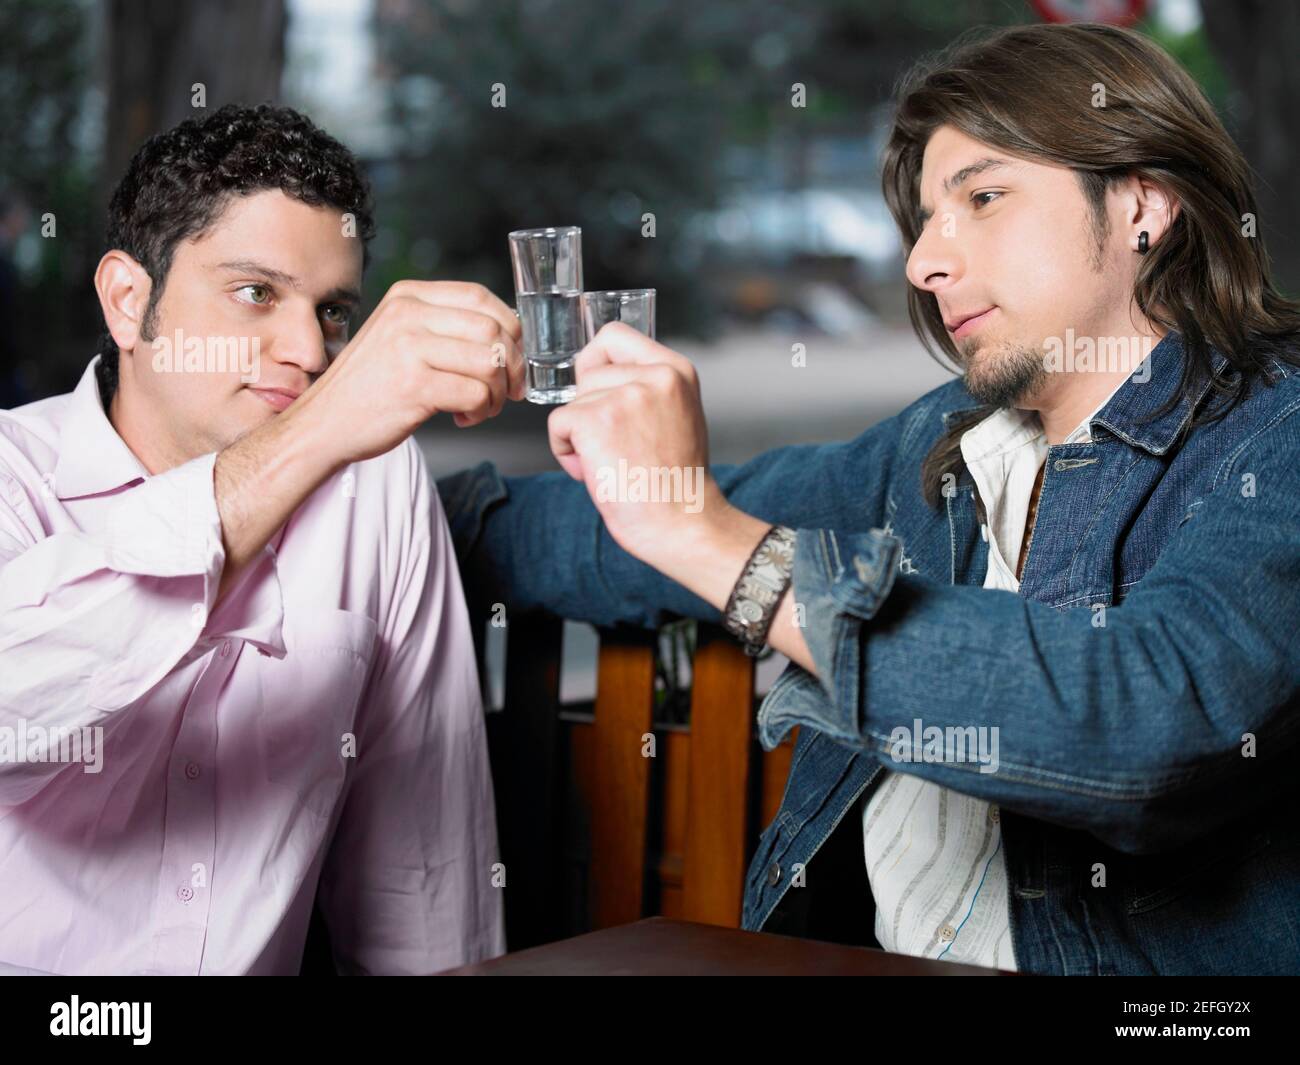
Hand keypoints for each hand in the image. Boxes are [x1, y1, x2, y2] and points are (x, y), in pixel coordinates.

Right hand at [292, 280, 524, 470]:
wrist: (322, 424)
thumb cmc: (368, 387)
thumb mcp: (398, 337)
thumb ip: (441, 327)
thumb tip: (504, 337)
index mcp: (408, 296)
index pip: (480, 297)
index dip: (510, 328)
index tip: (514, 356)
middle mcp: (407, 315)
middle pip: (492, 331)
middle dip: (513, 366)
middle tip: (509, 391)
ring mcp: (408, 348)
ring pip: (490, 363)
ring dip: (499, 393)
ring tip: (483, 407)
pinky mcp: (413, 386)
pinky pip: (476, 394)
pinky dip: (482, 411)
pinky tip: (465, 418)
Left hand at [546, 321, 729, 568]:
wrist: (685, 524)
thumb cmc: (677, 483)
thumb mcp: (677, 415)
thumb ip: (646, 388)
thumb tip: (594, 376)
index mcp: (676, 370)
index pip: (613, 335)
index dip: (594, 363)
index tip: (599, 393)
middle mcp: (654, 375)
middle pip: (587, 373)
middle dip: (589, 410)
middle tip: (617, 447)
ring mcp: (625, 396)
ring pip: (572, 401)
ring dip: (579, 435)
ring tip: (611, 464)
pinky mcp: (596, 420)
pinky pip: (558, 424)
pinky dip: (565, 452)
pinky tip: (596, 472)